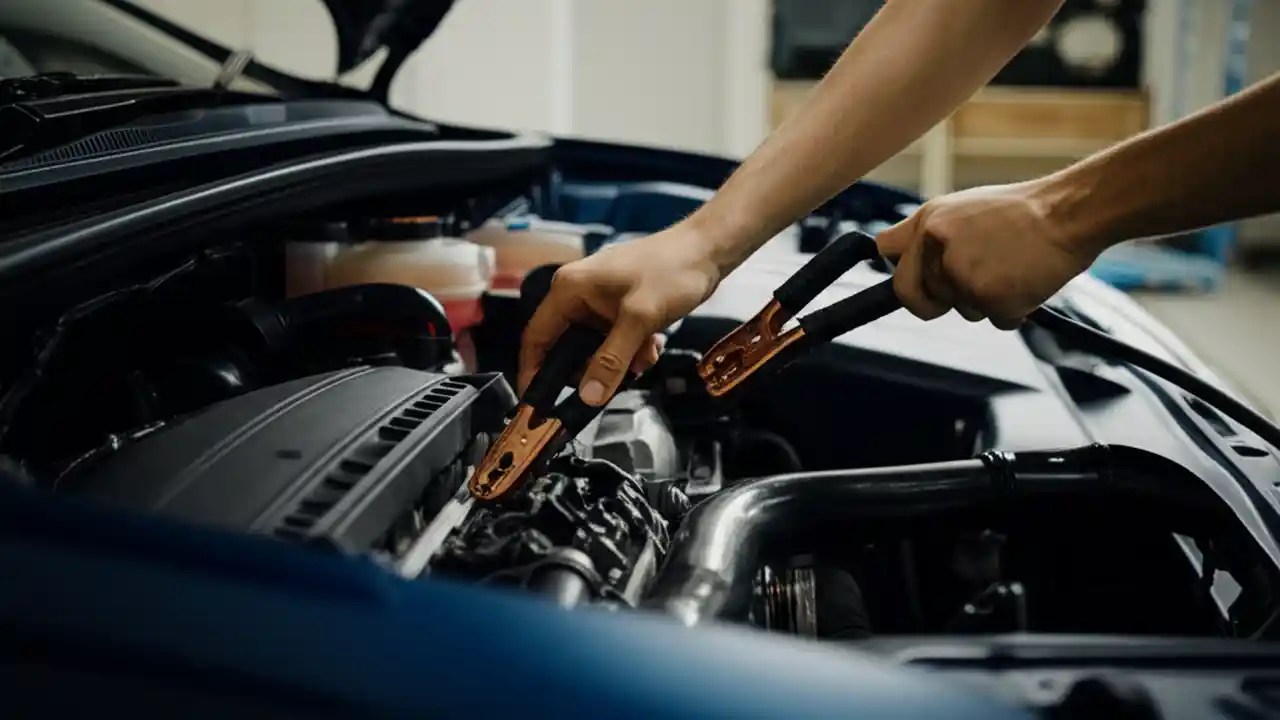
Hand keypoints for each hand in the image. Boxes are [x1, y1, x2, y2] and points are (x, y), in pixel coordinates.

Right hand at [519, 223, 721, 405]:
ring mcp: (599, 301)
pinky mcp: (619, 307)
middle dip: (590, 370)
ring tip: (642, 360)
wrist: (706, 249)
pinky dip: (630, 350)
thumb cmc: (671, 271)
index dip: (534, 373)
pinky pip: (614, 340)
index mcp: (569, 289)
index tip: (539, 404)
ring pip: (595, 348)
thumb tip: (588, 397)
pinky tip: (651, 347)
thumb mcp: (640, 319)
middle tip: (609, 386)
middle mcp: (577, 294)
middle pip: (567, 347)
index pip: (536, 337)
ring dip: (617, 361)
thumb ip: (612, 360)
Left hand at [875, 181, 1101, 329]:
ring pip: (961, 310)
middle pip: (914, 296)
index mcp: (928, 222)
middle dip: (934, 303)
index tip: (905, 284)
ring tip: (1011, 267)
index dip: (895, 270)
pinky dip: (1013, 310)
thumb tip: (884, 253)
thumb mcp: (961, 210)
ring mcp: (962, 275)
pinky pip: (995, 320)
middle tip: (970, 287)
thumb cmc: (1020, 213)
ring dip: (985, 301)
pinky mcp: (990, 298)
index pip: (886, 252)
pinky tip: (1027, 281)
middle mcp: (937, 247)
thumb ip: (926, 235)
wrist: (1067, 213)